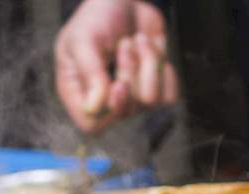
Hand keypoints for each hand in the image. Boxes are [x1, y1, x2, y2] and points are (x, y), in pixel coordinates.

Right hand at [55, 0, 178, 132]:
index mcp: (78, 91)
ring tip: (136, 39)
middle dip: (130, 74)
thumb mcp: (84, 39)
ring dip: (148, 64)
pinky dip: (164, 69)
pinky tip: (151, 48)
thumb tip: (95, 107)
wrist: (122, 1)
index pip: (92, 125)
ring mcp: (132, 96)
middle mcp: (105, 99)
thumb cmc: (96, 19)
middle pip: (125, 111)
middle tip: (124, 43)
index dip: (109, 111)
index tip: (118, 84)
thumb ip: (89, 72)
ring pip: (150, 101)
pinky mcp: (155, 88)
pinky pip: (169, 96)